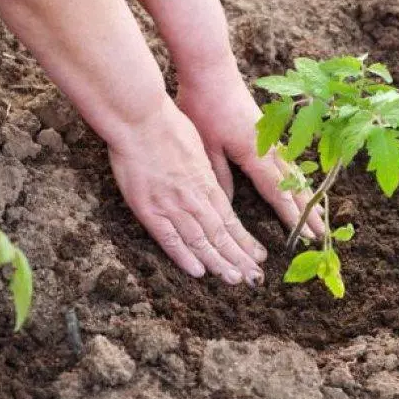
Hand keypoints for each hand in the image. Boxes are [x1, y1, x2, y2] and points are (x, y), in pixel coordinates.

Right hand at [108, 97, 266, 284]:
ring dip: (219, 262)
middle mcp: (194, 198)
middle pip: (221, 234)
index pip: (231, 219)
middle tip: (255, 278)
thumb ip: (205, 171)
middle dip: (239, 258)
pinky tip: (199, 272)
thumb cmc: (167, 125)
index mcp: (206, 182)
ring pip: (200, 241)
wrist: (139, 118)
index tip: (258, 256)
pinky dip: (184, 257)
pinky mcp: (148, 209)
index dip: (245, 241)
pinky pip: (169, 239)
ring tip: (235, 279)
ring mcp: (171, 205)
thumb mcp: (197, 146)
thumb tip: (212, 186)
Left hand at [177, 63, 324, 238]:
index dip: (291, 216)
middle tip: (321, 234)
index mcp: (253, 154)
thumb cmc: (203, 105)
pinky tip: (299, 183)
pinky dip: (296, 176)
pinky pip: (287, 159)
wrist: (210, 68)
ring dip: (306, 194)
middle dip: (307, 211)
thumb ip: (220, 176)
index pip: (277, 192)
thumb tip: (228, 206)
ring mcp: (270, 137)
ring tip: (318, 213)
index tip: (304, 236)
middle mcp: (268, 147)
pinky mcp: (266, 129)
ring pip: (293, 172)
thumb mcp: (205, 146)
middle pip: (292, 185)